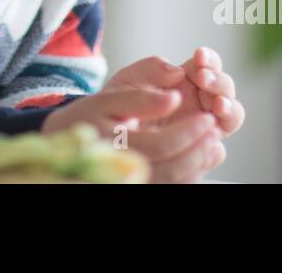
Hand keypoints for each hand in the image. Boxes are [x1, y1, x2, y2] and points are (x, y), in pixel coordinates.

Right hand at [41, 62, 225, 182]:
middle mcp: (121, 168)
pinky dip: (190, 175)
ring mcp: (130, 181)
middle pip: (170, 168)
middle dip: (198, 149)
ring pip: (172, 181)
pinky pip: (169, 186)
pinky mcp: (138, 185)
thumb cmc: (90, 114)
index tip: (207, 116)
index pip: (160, 144)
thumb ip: (142, 95)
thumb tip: (174, 95)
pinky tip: (202, 157)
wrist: (67, 140)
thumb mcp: (110, 95)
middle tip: (215, 128)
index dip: (187, 132)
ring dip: (198, 163)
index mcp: (113, 143)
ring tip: (212, 142)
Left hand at [109, 49, 245, 137]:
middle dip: (219, 82)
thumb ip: (150, 69)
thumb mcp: (129, 80)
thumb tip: (177, 71)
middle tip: (204, 80)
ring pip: (230, 117)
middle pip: (226, 89)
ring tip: (217, 105)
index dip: (210, 60)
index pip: (209, 65)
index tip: (199, 57)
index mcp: (188, 78)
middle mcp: (201, 100)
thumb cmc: (119, 102)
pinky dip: (216, 144)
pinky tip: (208, 139)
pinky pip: (216, 150)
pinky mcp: (198, 152)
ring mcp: (203, 126)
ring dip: (228, 108)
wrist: (108, 137)